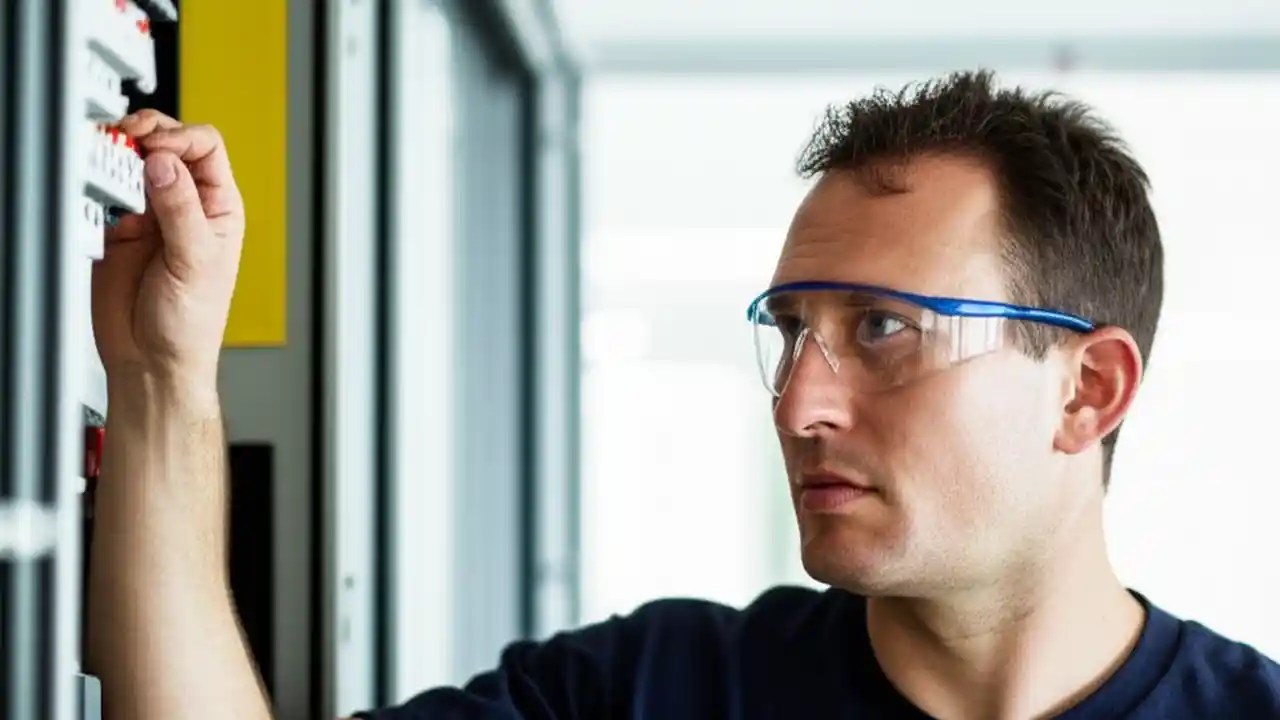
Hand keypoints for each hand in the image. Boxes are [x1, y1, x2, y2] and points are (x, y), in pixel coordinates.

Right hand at [91, 110, 244, 396]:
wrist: (152, 360)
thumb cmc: (191, 325)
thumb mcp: (195, 263)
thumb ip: (179, 211)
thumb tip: (164, 164)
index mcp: (218, 208)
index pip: (204, 147)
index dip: (180, 138)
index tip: (155, 150)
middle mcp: (185, 204)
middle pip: (167, 144)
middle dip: (146, 136)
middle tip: (123, 142)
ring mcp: (149, 214)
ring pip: (132, 163)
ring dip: (117, 155)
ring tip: (107, 163)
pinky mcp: (117, 228)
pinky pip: (104, 190)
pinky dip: (95, 182)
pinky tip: (95, 189)